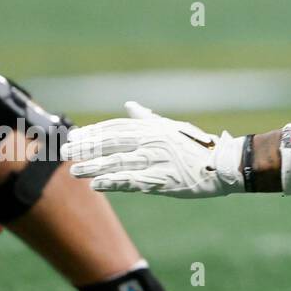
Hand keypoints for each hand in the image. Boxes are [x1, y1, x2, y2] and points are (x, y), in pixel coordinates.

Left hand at [62, 102, 244, 197]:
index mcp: (155, 128)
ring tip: (74, 171)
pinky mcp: (163, 180)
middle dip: (87, 148)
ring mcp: (159, 160)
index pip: (117, 127)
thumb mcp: (173, 127)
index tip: (74, 136)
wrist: (225, 165)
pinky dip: (114, 182)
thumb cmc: (198, 147)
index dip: (94, 132)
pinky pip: (133, 181)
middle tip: (65, 152)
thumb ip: (148, 118)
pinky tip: (97, 185)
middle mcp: (154, 141)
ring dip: (94, 167)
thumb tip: (129, 105)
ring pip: (119, 162)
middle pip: (113, 143)